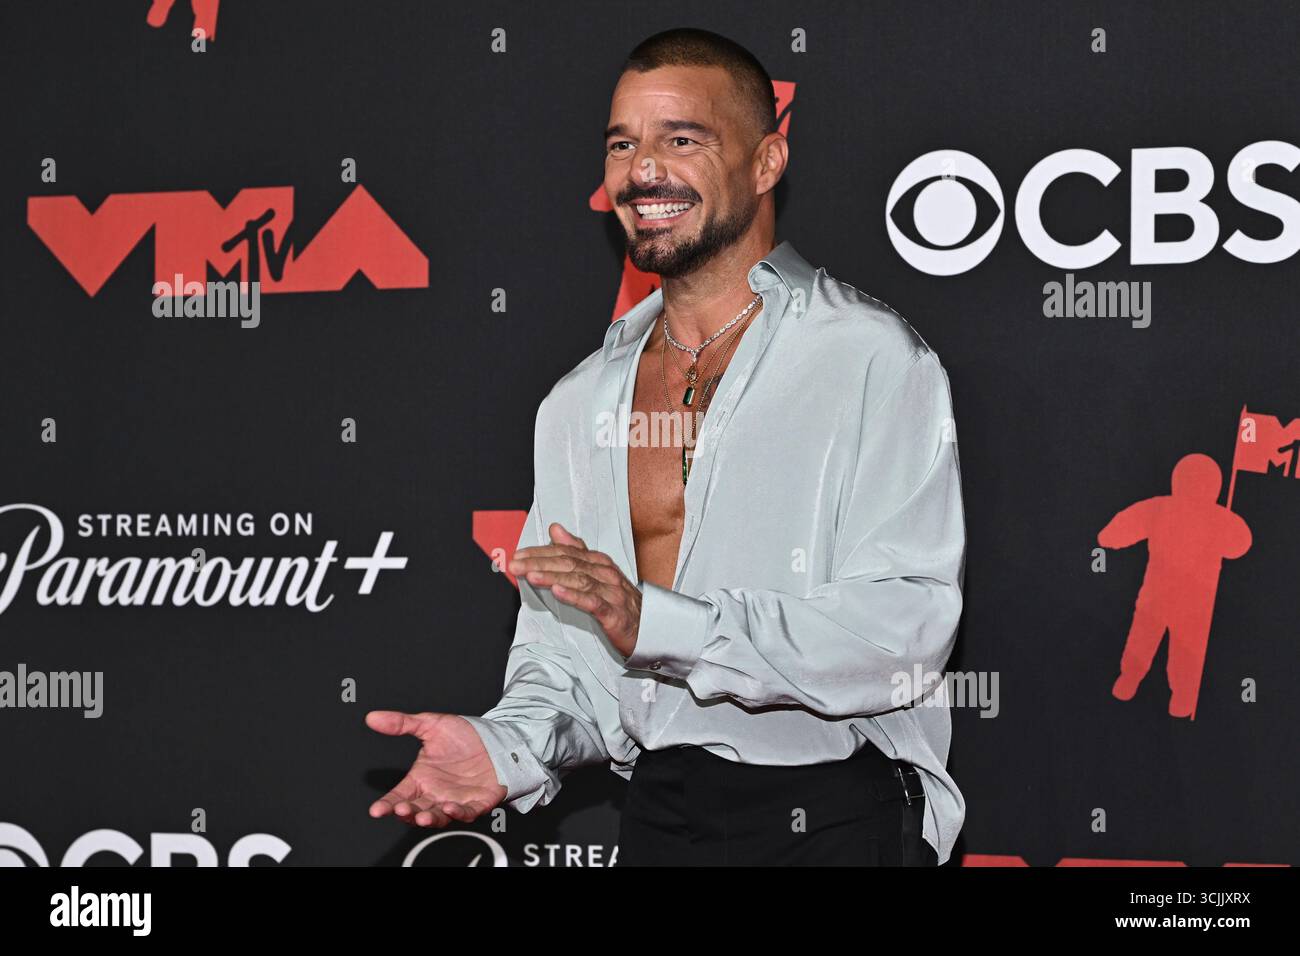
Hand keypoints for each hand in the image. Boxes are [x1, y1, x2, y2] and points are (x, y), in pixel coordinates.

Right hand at [365, 711, 505, 826]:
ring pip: (439, 817)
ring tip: (422, 816)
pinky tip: (450, 808)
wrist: (494, 738)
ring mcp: (456, 801)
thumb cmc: (463, 736)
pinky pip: (467, 813)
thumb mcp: (430, 725)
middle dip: (407, 813)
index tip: (377, 810)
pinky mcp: (477, 803)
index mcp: (421, 779)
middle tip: (401, 809)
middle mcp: (436, 794)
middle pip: (416, 810)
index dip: (387, 804)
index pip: (399, 795)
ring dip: (430, 819)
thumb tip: (373, 717)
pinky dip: (458, 814)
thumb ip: (402, 723)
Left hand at [507, 522, 641, 656]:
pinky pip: (593, 603)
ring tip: (531, 575)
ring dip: (552, 576)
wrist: (652, 628)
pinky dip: (574, 596)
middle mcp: (606, 574)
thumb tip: (555, 529)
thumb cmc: (621, 602)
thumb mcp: (598, 572)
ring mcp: (612, 593)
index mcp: (600, 563)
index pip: (566, 552)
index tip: (518, 555)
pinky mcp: (614, 614)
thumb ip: (576, 550)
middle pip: (569, 564)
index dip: (540, 552)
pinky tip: (558, 592)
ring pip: (579, 580)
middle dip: (540, 563)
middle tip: (516, 565)